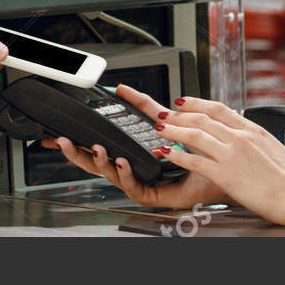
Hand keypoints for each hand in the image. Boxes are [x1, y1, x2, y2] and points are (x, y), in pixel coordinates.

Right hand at [40, 84, 231, 209]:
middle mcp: (135, 168)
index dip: (82, 140)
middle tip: (62, 141)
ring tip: (96, 150)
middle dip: (77, 153)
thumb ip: (146, 108)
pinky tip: (120, 162)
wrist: (224, 169)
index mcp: (135, 151)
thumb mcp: (167, 121)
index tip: (60, 132)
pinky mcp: (154, 195)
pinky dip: (125, 174)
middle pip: (98, 162)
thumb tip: (124, 90)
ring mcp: (142, 182)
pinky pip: (134, 188)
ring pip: (112, 176)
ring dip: (99, 162)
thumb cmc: (199, 150)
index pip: (103, 144)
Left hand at [149, 95, 284, 225]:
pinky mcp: (226, 175)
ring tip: (159, 128)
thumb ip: (254, 137)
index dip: (196, 102)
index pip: (218, 108)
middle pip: (201, 119)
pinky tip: (167, 153)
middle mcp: (240, 137)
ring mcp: (232, 155)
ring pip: (194, 135)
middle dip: (178, 115)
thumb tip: (243, 132)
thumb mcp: (273, 147)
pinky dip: (178, 155)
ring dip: (173, 130)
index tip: (183, 101)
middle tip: (163, 113)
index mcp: (252, 129)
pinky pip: (195, 161)